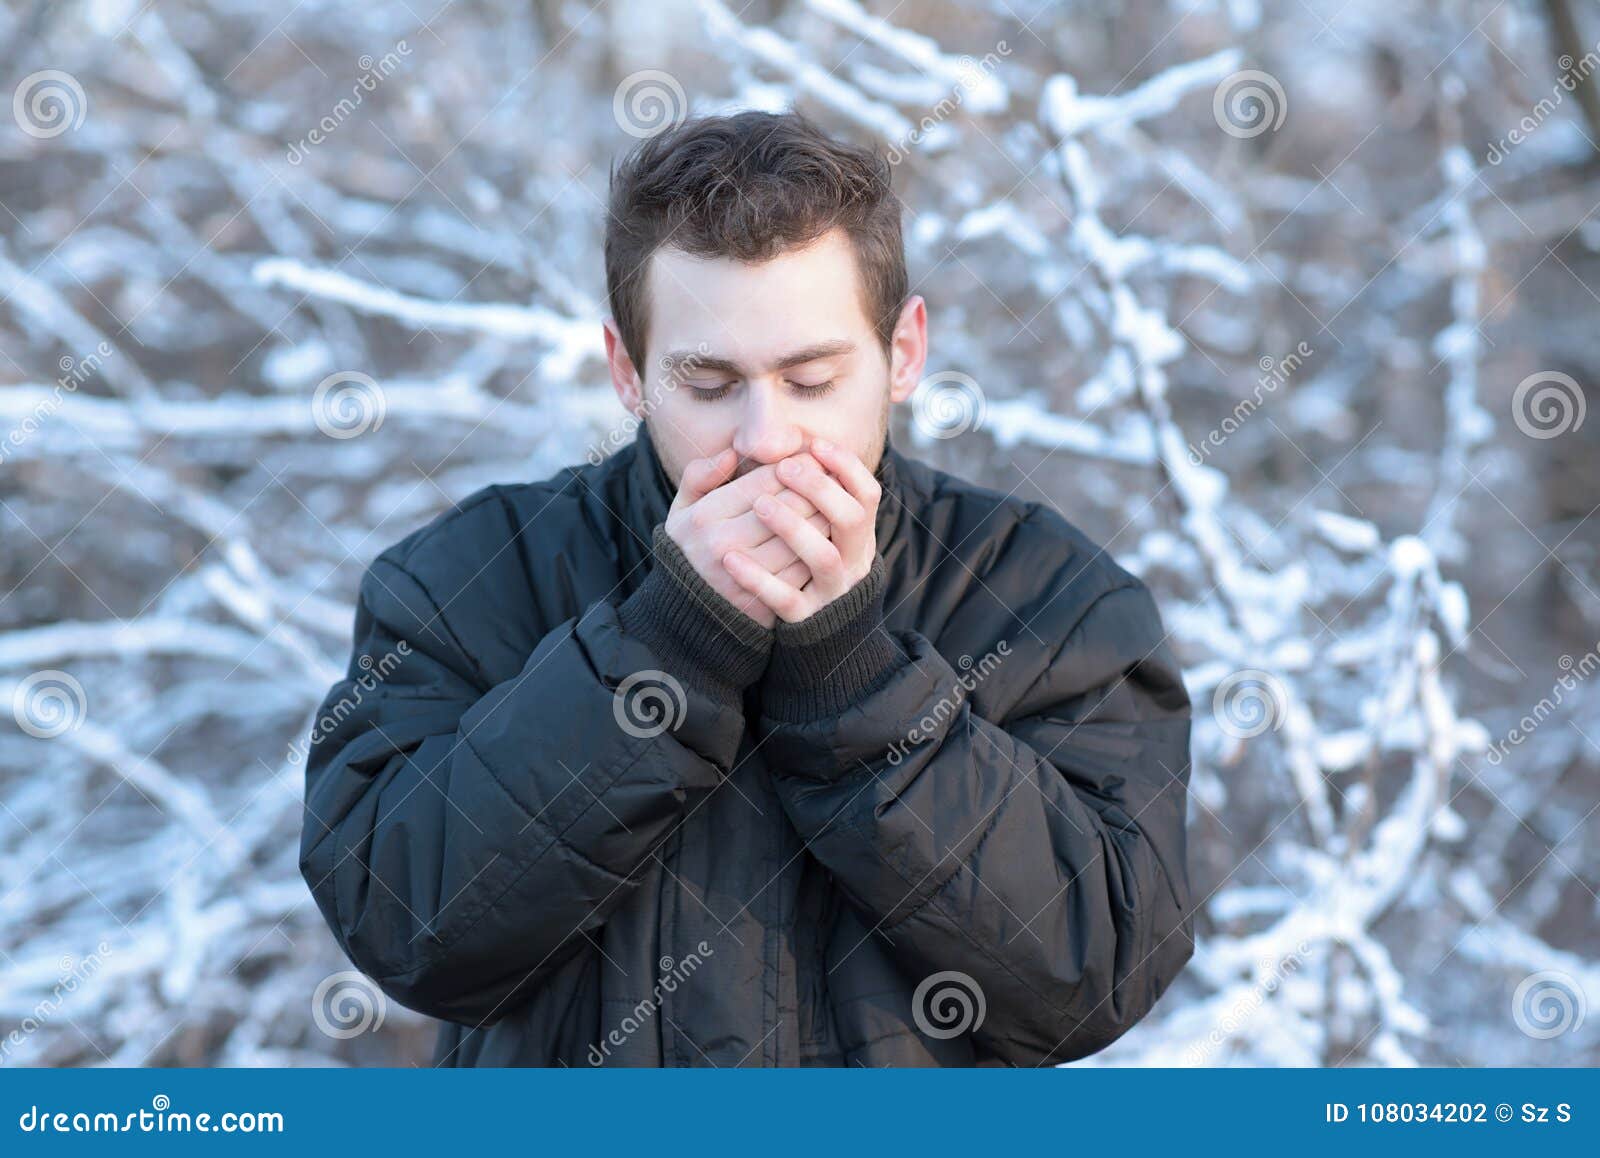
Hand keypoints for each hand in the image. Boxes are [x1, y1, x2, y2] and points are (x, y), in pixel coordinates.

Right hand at [662, 448, 831, 628]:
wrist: (685, 614)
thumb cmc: (687, 552)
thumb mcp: (680, 510)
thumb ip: (698, 476)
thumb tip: (731, 453)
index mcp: (705, 516)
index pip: (763, 481)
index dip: (794, 467)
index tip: (813, 459)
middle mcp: (722, 544)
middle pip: (787, 507)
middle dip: (817, 489)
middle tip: (834, 479)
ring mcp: (743, 577)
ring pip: (801, 539)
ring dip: (825, 519)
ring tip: (838, 506)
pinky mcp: (761, 604)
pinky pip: (802, 572)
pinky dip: (821, 553)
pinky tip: (831, 539)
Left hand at [723, 438, 881, 624]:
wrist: (816, 635)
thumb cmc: (806, 564)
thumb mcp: (819, 529)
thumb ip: (809, 491)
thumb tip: (793, 446)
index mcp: (857, 535)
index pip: (867, 493)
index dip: (846, 466)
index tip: (815, 444)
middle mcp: (853, 561)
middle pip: (851, 518)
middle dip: (820, 488)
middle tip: (786, 467)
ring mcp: (831, 591)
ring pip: (823, 558)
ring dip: (794, 527)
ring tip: (761, 506)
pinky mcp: (806, 619)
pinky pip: (786, 600)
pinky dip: (758, 580)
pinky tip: (731, 560)